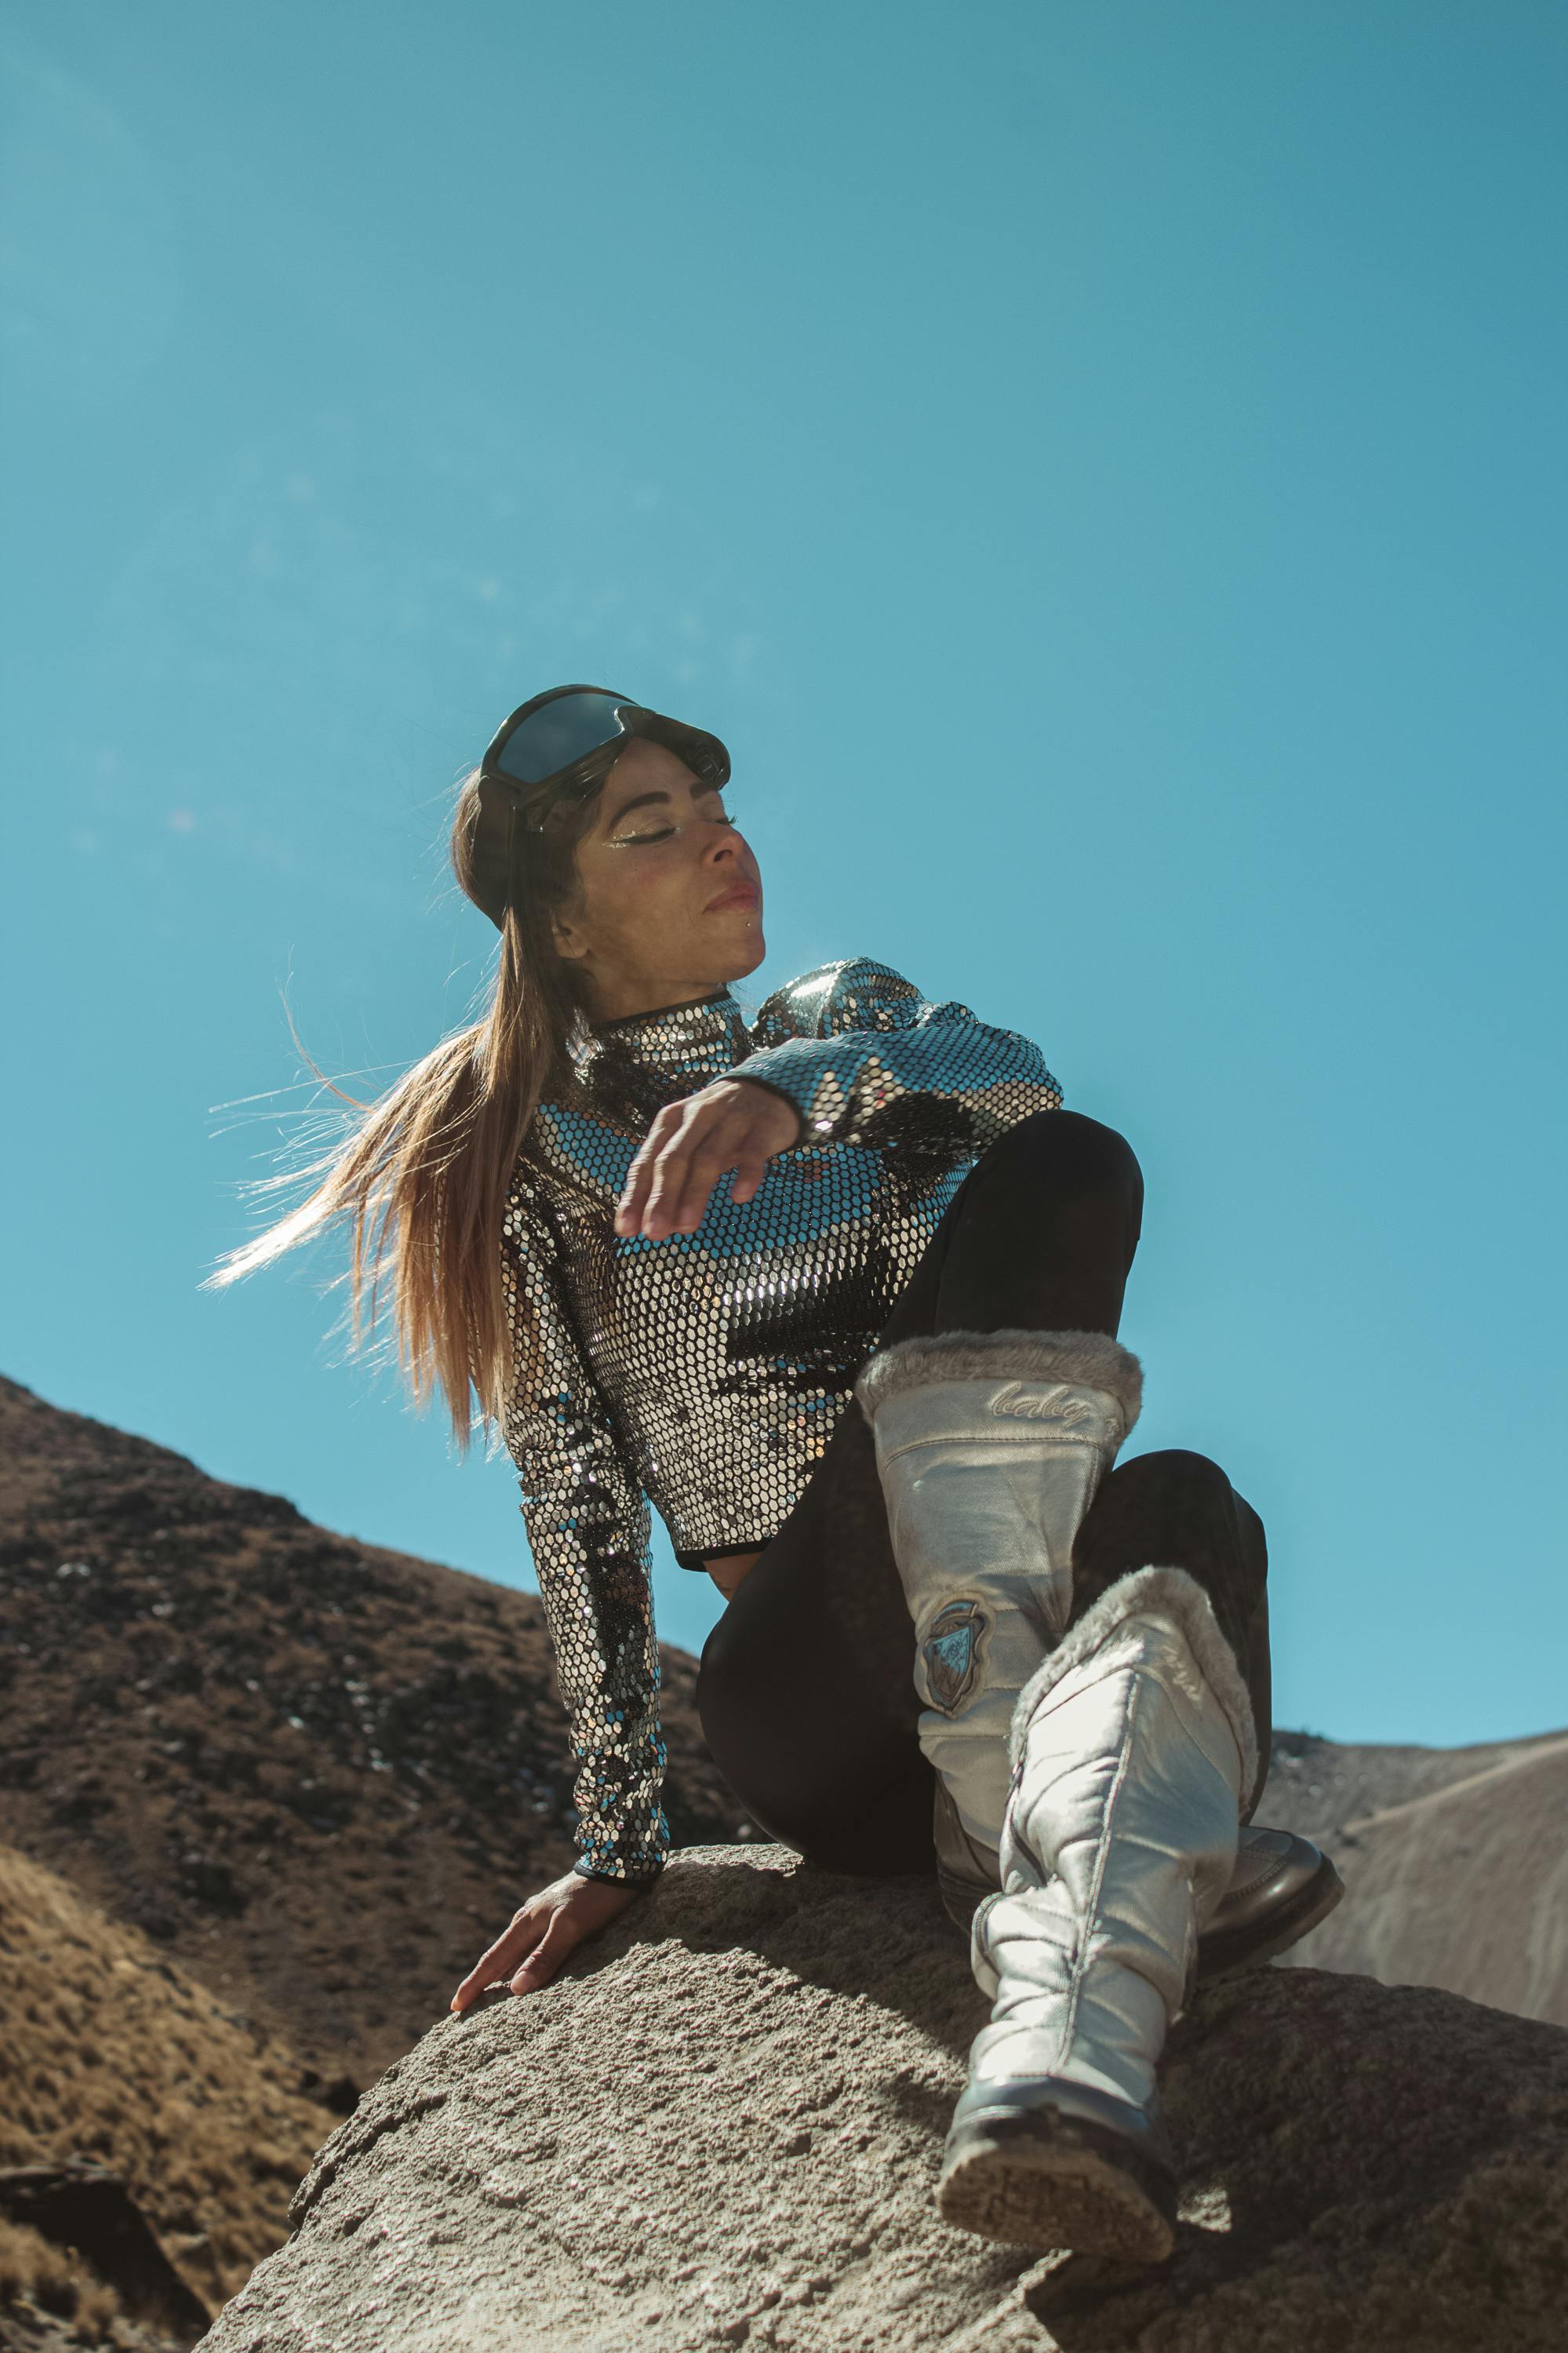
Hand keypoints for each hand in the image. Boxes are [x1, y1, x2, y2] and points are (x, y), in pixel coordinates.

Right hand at [448, 1871, 638, 2011]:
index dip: (474, 1985)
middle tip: (464, 2007)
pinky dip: (519, 1964)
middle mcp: (528, 1920)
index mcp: (526, 1923)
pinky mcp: (557, 1918)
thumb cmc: (594, 1898)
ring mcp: (541, 1917)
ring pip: (514, 1952)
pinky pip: (530, 1947)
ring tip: (489, 1995)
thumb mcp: (571, 1928)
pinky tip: (524, 1971)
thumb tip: (515, 1989)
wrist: (618, 1866)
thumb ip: (545, 1956)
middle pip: (499, 1957)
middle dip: (481, 1982)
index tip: (456, 2007)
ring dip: (499, 1974)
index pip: (493, 1960)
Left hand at [615, 1078, 802, 1240]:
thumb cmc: (717, 1126)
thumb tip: (647, 1223)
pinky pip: (753, 1153)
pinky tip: (738, 1197)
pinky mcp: (762, 1127)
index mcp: (671, 1120)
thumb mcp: (688, 1141)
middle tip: (655, 1233)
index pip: (648, 1161)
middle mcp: (697, 1116)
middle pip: (674, 1159)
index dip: (636, 1196)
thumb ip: (669, 1178)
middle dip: (662, 1197)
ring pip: (708, 1158)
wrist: (766, 1089)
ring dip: (695, 1193)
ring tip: (686, 1226)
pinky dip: (746, 1175)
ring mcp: (731, 1120)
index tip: (627, 1230)